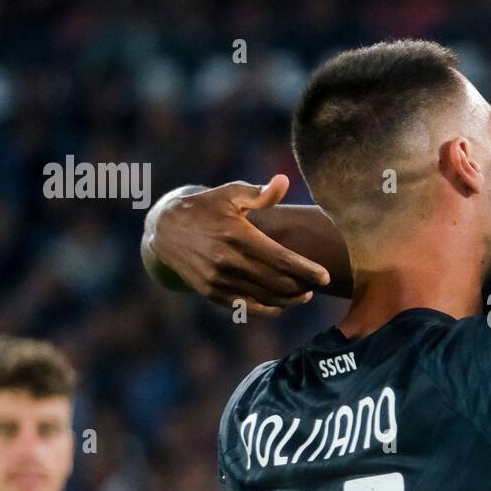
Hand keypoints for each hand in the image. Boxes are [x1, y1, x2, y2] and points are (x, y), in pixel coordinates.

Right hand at [144, 175, 329, 315]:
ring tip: (305, 295)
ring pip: (265, 298)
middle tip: (317, 284)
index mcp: (236, 235)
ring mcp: (219, 280)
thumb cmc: (205, 207)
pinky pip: (247, 307)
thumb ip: (259, 193)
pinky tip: (282, 304)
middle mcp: (227, 261)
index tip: (325, 276)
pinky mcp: (211, 293)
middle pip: (277, 282)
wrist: (165, 230)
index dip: (307, 270)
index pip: (281, 259)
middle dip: (303, 286)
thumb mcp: (230, 194)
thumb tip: (284, 182)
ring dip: (290, 300)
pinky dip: (268, 308)